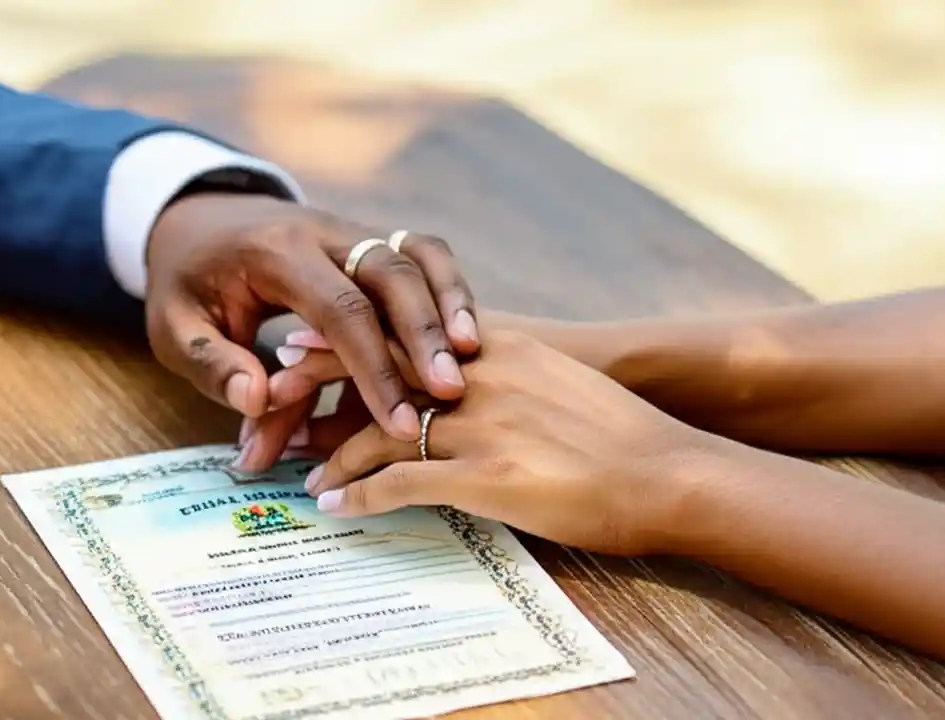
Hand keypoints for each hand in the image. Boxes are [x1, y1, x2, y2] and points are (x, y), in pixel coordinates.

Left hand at [145, 193, 479, 446]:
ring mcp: (354, 231)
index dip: (373, 368)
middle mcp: (324, 231)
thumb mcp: (173, 327)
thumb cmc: (188, 284)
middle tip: (451, 389)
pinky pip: (423, 254)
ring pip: (419, 253)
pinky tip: (467, 333)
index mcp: (274, 252)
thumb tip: (256, 403)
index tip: (397, 422)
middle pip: (393, 271)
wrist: (196, 220)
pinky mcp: (372, 242)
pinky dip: (450, 288)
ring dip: (451, 301)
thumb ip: (212, 365)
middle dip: (426, 332)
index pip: (339, 308)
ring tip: (474, 353)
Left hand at [290, 331, 708, 555]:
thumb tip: (472, 380)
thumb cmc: (626, 434)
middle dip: (318, 383)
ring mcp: (482, 425)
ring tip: (298, 471)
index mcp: (502, 346)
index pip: (404, 329)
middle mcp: (482, 376)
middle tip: (272, 397)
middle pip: (376, 368)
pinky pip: (400, 482)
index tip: (304, 344)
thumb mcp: (562, 381)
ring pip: (378, 428)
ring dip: (329, 452)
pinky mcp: (487, 477)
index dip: (347, 337)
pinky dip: (358, 493)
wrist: (671, 471)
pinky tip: (336, 506)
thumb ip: (513, 372)